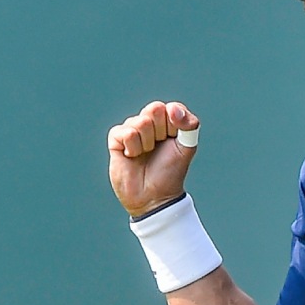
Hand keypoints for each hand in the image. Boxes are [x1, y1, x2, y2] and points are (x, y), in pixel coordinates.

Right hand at [108, 101, 199, 216]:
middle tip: (159, 147)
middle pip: (154, 109)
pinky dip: (133, 147)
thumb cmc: (170, 172)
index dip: (175, 124)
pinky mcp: (116, 139)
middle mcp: (149, 123)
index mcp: (167, 121)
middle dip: (160, 131)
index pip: (171, 108)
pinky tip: (132, 156)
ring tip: (146, 154)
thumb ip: (189, 124)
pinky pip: (125, 132)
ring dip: (147, 143)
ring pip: (140, 122)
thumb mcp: (187, 147)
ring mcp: (131, 129)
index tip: (175, 139)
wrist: (154, 196)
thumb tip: (172, 108)